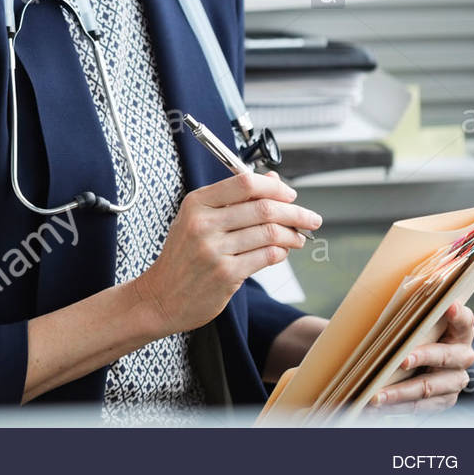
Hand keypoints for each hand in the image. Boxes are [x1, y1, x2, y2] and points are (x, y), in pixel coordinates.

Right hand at [133, 170, 322, 334]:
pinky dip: (281, 253)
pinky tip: (281, 252)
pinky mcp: (226, 274)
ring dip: (293, 235)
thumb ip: (234, 198)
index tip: (290, 194)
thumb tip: (272, 178)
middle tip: (310, 218)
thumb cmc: (183, 256)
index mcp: (196, 203)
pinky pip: (267, 256)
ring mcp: (214, 250)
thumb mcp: (198, 219)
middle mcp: (203, 224)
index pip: (244, 183)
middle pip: (264, 208)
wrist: (162, 296)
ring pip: (270, 233)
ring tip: (298, 238)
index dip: (275, 187)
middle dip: (295, 212)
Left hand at [367, 302, 473, 414]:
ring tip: (377, 395)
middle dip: (423, 357)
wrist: (410, 362)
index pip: (464, 320)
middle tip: (401, 360)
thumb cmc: (407, 334)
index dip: (459, 314)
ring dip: (401, 392)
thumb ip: (403, 315)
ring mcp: (454, 379)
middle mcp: (461, 355)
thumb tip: (374, 301)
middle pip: (446, 356)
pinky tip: (381, 406)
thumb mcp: (408, 322)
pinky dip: (399, 406)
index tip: (450, 306)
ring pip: (430, 386)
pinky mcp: (445, 399)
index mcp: (457, 331)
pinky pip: (422, 405)